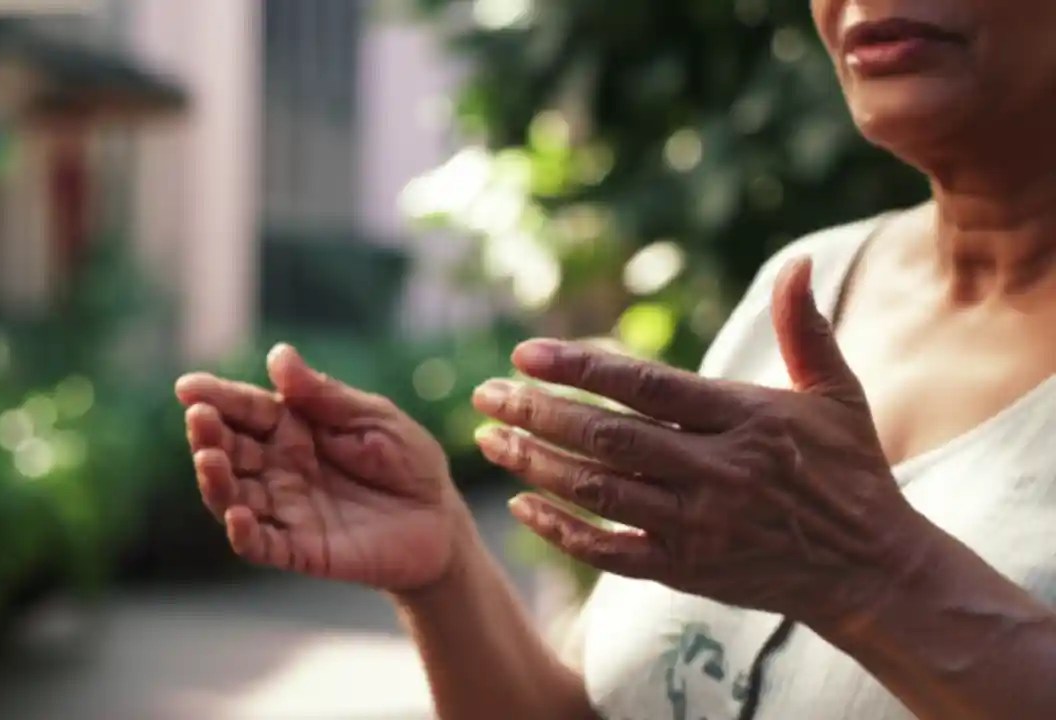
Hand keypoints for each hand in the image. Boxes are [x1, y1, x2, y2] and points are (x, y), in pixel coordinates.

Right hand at [176, 345, 470, 591]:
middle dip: (209, 435)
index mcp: (294, 428)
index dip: (217, 398)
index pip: (248, 410)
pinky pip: (262, 545)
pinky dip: (244, 534)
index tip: (188, 388)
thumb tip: (278, 355)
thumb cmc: (407, 461)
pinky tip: (237, 516)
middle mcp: (280, 468)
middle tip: (199, 419)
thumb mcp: (374, 418)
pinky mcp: (300, 550)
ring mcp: (286, 510)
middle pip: (231, 450)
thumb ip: (324, 395)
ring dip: (216, 481)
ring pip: (234, 497)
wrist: (441, 521)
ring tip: (209, 460)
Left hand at [473, 259, 933, 630]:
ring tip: (489, 439)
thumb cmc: (850, 472)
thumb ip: (805, 330)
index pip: (645, 386)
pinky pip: (610, 552)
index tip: (525, 353)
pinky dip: (562, 531)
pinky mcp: (686, 570)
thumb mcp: (837, 395)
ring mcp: (697, 526)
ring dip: (535, 466)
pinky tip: (522, 507)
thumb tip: (796, 263)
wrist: (872, 572)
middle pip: (607, 438)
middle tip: (484, 394)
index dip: (581, 368)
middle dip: (537, 414)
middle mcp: (715, 472)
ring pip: (598, 492)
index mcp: (745, 420)